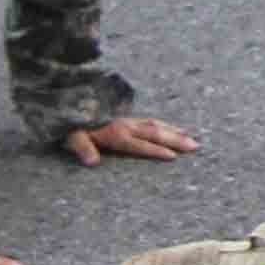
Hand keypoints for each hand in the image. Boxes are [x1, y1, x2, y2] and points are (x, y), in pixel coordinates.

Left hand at [62, 117, 199, 167]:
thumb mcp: (71, 137)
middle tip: (195, 146)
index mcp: (115, 133)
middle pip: (155, 133)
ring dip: (175, 132)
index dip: (155, 150)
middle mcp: (126, 126)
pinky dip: (165, 125)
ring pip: (156, 125)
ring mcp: (128, 120)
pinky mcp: (127, 117)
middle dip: (176, 140)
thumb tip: (92, 163)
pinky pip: (151, 121)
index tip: (174, 156)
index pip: (139, 144)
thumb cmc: (69, 124)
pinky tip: (173, 128)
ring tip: (192, 137)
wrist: (68, 101)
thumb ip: (83, 148)